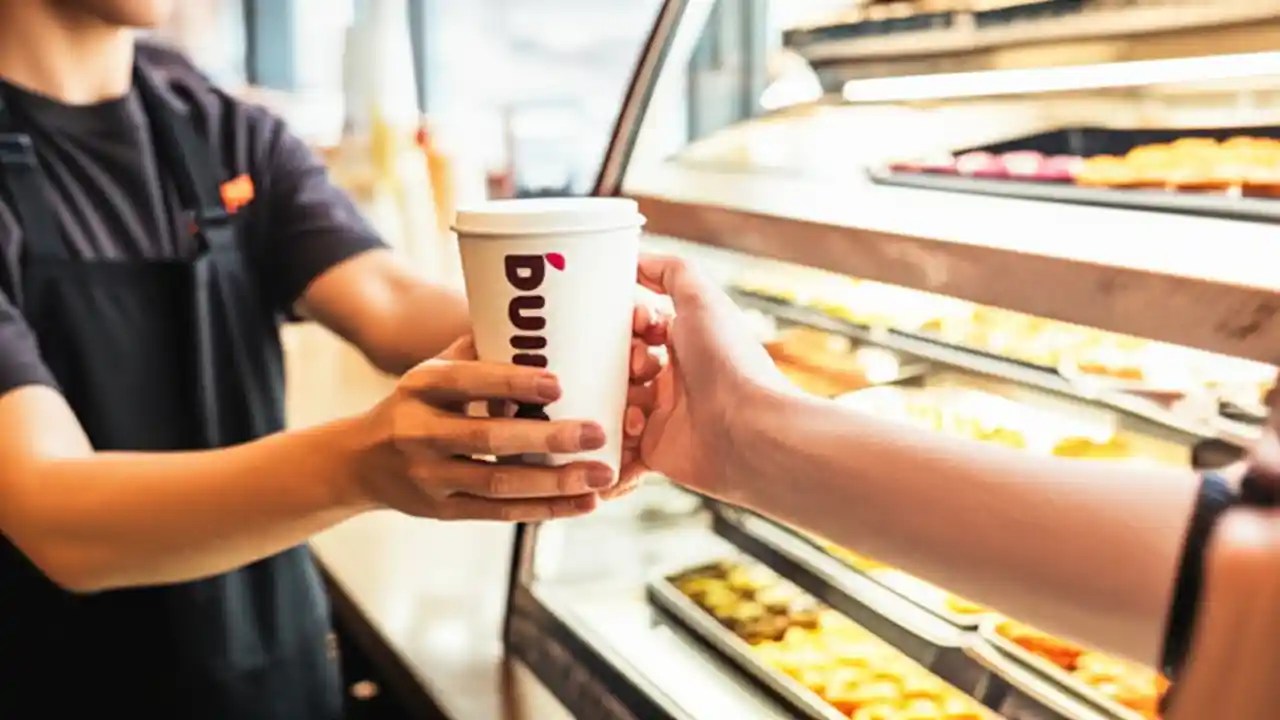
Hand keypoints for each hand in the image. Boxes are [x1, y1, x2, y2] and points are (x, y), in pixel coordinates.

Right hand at [354, 337, 613, 521]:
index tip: (559, 383)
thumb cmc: (417, 404)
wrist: (360, 462)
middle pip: (487, 438)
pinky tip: (582, 503)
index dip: (512, 382)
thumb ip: (477, 348)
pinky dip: (544, 508)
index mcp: (419, 387)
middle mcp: (418, 432)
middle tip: (596, 433)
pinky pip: (499, 513)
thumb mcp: (433, 371)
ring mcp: (429, 477)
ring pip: (497, 484)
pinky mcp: (442, 511)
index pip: (467, 382)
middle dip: (547, 438)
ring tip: (601, 475)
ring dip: (555, 482)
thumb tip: (538, 320)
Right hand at [629, 254, 793, 499]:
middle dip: (614, 366)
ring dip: (609, 402)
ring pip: (612, 403)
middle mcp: (674, 378)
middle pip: (619, 366)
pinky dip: (609, 440)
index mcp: (685, 343)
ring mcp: (662, 415)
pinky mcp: (653, 450)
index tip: (633, 329)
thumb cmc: (730, 364)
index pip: (638, 328)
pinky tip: (619, 432)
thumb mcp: (702, 299)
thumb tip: (637, 259)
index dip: (627, 326)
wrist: (749, 432)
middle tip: (633, 371)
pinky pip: (617, 444)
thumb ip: (672, 270)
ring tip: (630, 404)